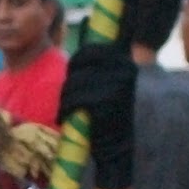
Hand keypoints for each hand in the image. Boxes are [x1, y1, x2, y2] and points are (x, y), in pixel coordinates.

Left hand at [58, 43, 135, 188]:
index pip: (90, 50)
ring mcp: (117, 85)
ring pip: (75, 83)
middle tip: (67, 99)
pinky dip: (65, 109)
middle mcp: (124, 69)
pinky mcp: (107, 101)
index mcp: (124, 61)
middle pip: (79, 65)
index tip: (71, 80)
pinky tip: (64, 119)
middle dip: (68, 82)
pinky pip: (76, 99)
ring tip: (65, 111)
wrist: (116, 148)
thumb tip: (77, 40)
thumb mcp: (106, 84)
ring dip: (64, 98)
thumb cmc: (106, 115)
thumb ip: (96, 66)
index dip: (75, 63)